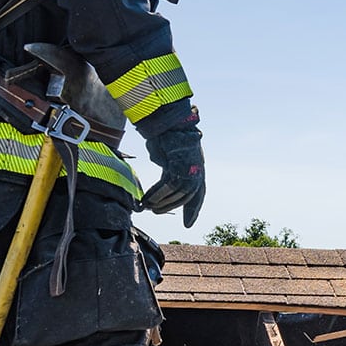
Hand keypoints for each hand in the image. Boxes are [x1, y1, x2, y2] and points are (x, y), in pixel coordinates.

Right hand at [141, 110, 205, 226]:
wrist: (168, 120)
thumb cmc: (167, 136)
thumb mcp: (170, 156)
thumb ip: (170, 170)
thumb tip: (163, 184)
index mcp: (198, 169)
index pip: (198, 195)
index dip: (193, 210)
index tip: (189, 225)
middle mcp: (197, 170)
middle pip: (186, 196)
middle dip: (170, 206)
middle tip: (155, 211)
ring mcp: (190, 168)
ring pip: (177, 193)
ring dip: (162, 202)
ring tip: (148, 206)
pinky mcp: (179, 165)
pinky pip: (168, 186)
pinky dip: (157, 194)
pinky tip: (147, 199)